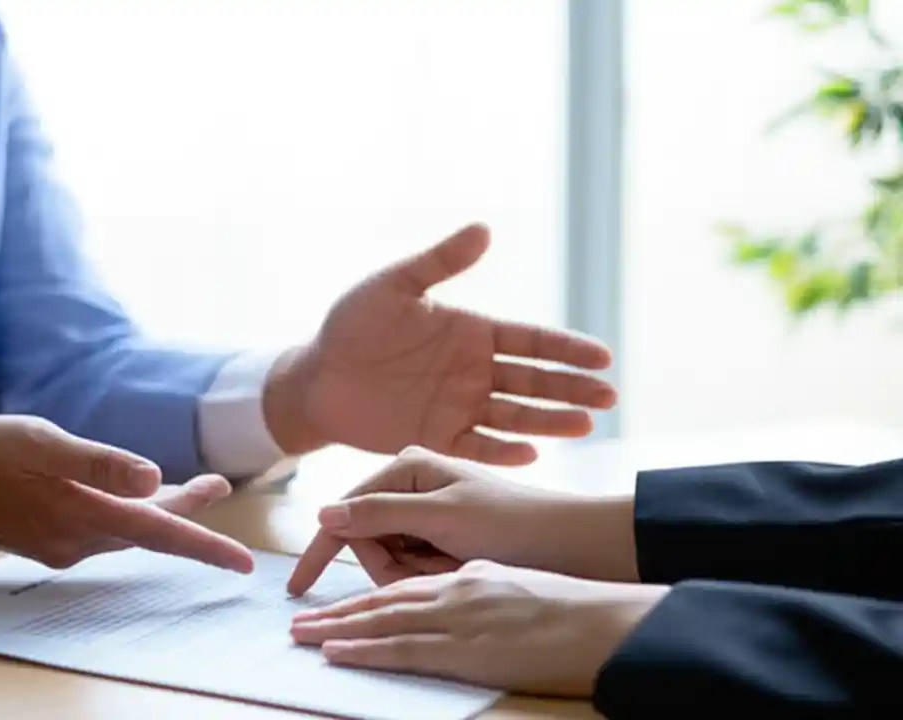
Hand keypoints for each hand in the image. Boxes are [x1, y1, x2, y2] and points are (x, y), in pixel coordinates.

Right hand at [0, 415, 253, 572]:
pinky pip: (101, 530)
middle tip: (216, 485)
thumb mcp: (40, 442)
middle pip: (149, 530)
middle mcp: (78, 538)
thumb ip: (99, 462)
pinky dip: (125, 515)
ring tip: (191, 486)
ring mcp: (62, 544)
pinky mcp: (47, 540)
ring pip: (127, 531)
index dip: (206, 543)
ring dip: (158, 512)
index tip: (244, 564)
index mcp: (83, 512)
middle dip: (187, 511)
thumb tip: (154, 478)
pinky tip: (128, 496)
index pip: (160, 531)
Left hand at [262, 224, 616, 464]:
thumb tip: (485, 228)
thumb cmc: (352, 325)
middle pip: (535, 381)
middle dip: (572, 389)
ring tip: (586, 425)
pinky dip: (503, 450)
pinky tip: (531, 451)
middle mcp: (474, 371)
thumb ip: (439, 262)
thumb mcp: (394, 286)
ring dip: (550, 421)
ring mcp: (458, 406)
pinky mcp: (436, 436)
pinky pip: (477, 445)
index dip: (566, 349)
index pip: (532, 341)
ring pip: (516, 416)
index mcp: (473, 332)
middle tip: (609, 397)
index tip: (602, 356)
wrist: (315, 377)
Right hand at [287, 447, 635, 594]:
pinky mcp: (441, 530)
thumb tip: (325, 514)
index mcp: (406, 464)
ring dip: (416, 571)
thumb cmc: (510, 522)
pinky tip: (457, 568)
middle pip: (366, 538)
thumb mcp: (441, 517)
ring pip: (390, 555)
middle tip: (432, 570)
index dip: (322, 549)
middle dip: (391, 565)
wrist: (568, 542)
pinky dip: (431, 573)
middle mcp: (411, 480)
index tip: (299, 587)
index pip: (344, 510)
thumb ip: (381, 515)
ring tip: (453, 567)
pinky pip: (414, 561)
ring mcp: (426, 506)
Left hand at [291, 561, 667, 697]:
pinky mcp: (461, 647)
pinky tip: (334, 651)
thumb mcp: (519, 588)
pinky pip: (398, 647)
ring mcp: (455, 617)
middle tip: (299, 618)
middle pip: (381, 596)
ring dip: (335, 627)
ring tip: (300, 634)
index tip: (342, 605)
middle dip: (338, 608)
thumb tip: (462, 601)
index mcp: (469, 575)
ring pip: (380, 619)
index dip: (368, 593)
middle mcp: (454, 590)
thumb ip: (483, 591)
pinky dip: (361, 648)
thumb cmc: (576, 611)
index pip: (407, 582)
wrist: (605, 623)